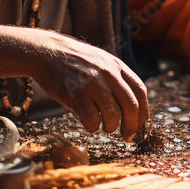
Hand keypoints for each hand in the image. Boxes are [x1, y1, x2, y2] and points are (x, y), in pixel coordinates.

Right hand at [32, 31, 148, 140]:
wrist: (45, 51)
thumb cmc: (74, 62)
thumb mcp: (100, 61)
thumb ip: (116, 79)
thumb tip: (132, 108)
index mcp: (116, 65)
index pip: (140, 90)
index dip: (144, 111)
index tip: (141, 124)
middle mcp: (108, 72)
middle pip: (131, 105)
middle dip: (132, 125)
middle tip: (128, 136)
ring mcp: (92, 83)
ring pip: (113, 114)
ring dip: (111, 127)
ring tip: (106, 127)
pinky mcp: (76, 94)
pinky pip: (92, 119)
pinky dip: (93, 127)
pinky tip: (90, 124)